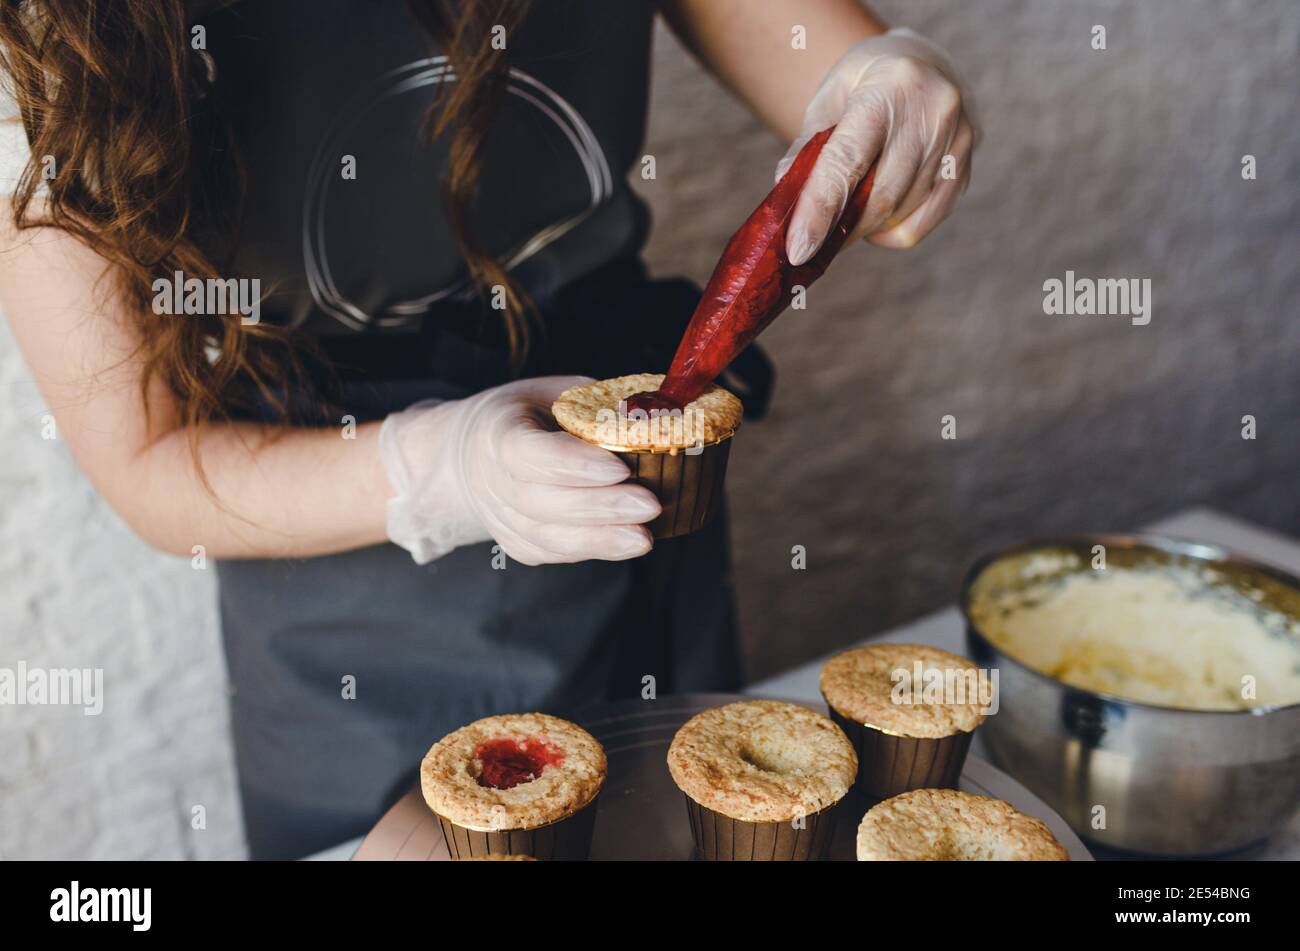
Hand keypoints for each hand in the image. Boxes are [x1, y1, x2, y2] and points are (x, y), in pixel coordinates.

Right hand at [378, 377, 659, 564]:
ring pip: (548, 536)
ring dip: (600, 539)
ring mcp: (501, 517)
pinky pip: (555, 551)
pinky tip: (625, 544)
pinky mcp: (517, 543)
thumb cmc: (527, 416)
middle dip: (600, 506)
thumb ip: (598, 406)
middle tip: (649, 505)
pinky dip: (591, 549)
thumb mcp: (556, 392)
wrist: (472, 455)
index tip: (619, 467)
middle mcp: (492, 479)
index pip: (528, 453)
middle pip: (542, 502)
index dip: (572, 464)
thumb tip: (660, 418)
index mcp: (497, 431)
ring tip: (644, 537)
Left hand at [777, 27, 977, 258]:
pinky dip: (895, 230)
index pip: (849, 160)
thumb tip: (785, 199)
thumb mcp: (829, 99)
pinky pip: (926, 219)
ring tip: (844, 221)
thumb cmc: (864, 83)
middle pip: (881, 195)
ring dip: (866, 228)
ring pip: (903, 212)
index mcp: (890, 86)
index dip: (821, 209)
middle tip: (813, 244)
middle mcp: (933, 111)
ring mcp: (958, 139)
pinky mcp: (965, 164)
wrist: (919, 62)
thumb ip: (808, 147)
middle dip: (842, 229)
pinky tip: (878, 219)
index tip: (799, 248)